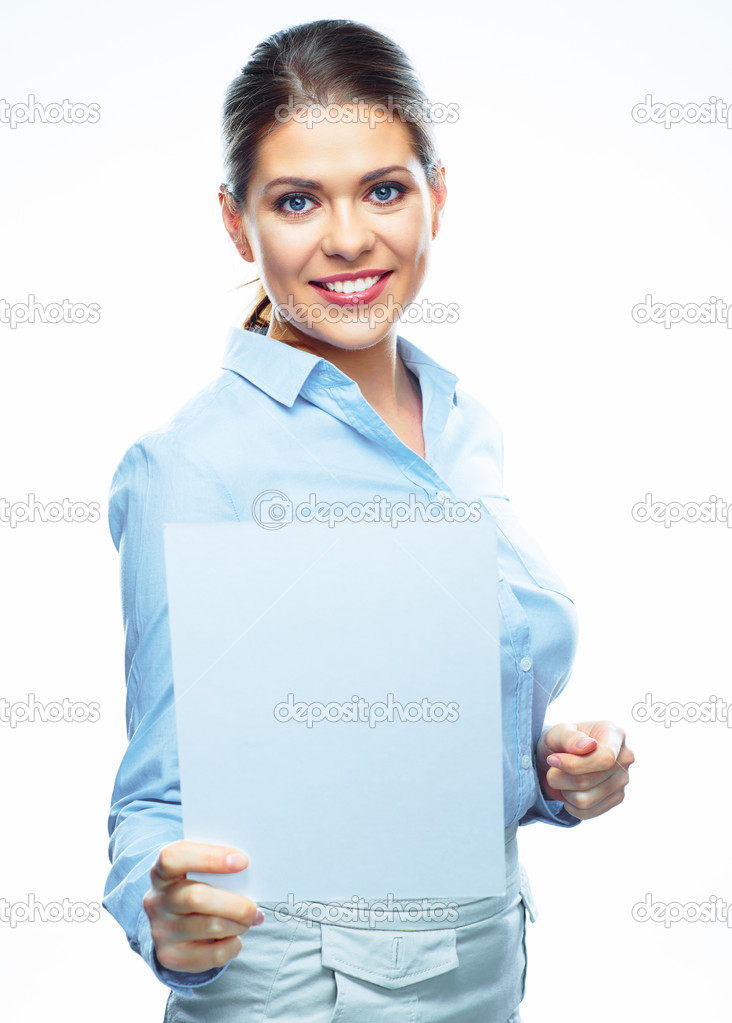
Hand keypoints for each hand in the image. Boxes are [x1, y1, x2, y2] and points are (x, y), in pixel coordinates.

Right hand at [143, 841, 262, 973]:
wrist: (173, 924)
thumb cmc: (195, 887)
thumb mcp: (197, 872)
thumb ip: (216, 868)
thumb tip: (249, 873)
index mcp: (162, 871)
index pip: (174, 858)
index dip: (208, 857)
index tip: (242, 861)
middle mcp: (156, 901)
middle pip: (196, 898)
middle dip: (235, 904)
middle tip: (254, 908)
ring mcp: (161, 930)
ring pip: (210, 926)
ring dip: (238, 924)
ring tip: (249, 920)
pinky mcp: (171, 956)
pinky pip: (213, 954)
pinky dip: (233, 945)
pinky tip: (235, 937)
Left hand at [536, 721, 633, 819]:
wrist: (559, 758)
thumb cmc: (560, 742)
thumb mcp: (557, 733)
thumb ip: (569, 737)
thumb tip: (588, 746)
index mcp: (614, 734)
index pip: (605, 758)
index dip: (575, 764)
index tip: (553, 759)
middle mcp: (625, 757)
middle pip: (589, 780)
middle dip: (561, 776)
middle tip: (552, 767)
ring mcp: (623, 780)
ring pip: (585, 799)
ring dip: (563, 790)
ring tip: (561, 777)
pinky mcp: (616, 799)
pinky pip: (586, 812)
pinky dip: (569, 804)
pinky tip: (569, 790)